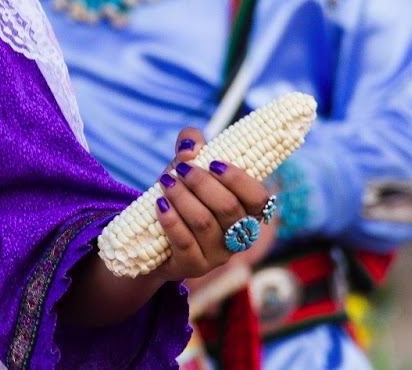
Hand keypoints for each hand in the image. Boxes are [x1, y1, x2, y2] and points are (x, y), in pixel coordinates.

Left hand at [147, 127, 276, 286]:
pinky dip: (172, 220)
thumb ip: (191, 144)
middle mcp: (238, 236)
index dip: (239, 180)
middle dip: (202, 184)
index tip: (213, 162)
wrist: (152, 236)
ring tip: (166, 182)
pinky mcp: (194, 266)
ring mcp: (217, 255)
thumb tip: (191, 147)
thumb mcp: (186, 166)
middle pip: (228, 208)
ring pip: (204, 223)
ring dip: (183, 198)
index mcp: (246, 211)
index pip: (258, 198)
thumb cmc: (181, 194)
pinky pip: (185, 243)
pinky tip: (160, 204)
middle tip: (181, 170)